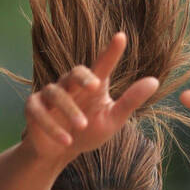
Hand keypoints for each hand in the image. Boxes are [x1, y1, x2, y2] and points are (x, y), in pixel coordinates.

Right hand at [21, 33, 159, 165]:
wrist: (60, 151)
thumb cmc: (88, 132)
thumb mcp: (112, 120)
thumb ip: (130, 101)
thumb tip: (155, 80)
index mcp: (91, 84)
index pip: (102, 65)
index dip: (111, 52)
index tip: (121, 37)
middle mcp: (69, 84)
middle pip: (75, 72)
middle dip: (84, 77)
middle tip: (96, 86)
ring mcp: (49, 95)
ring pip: (57, 93)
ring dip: (70, 110)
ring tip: (82, 126)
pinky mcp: (34, 109)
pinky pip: (39, 113)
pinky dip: (52, 127)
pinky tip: (66, 140)